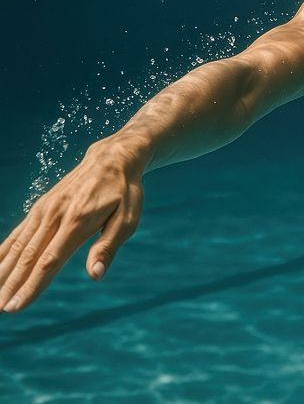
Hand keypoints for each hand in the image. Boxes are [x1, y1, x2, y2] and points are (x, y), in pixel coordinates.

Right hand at [0, 140, 144, 313]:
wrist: (112, 159)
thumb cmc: (124, 193)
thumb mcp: (127, 219)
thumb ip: (108, 247)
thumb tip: (95, 275)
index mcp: (77, 222)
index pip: (49, 261)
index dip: (32, 285)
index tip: (16, 306)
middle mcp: (55, 216)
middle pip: (28, 257)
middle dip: (11, 285)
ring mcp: (44, 210)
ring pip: (18, 246)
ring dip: (3, 271)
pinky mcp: (40, 207)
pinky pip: (18, 233)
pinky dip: (3, 251)